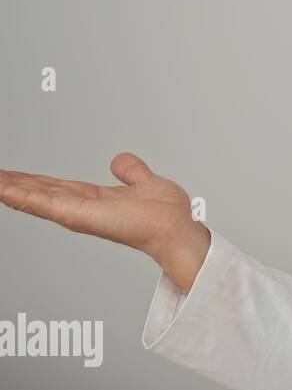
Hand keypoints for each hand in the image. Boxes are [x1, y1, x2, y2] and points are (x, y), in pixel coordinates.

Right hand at [0, 152, 210, 290]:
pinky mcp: (78, 216)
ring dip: (11, 189)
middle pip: (40, 192)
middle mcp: (83, 208)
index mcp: (95, 199)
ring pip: (36, 198)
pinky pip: (44, 204)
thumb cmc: (167, 214)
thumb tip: (119, 161)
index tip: (12, 174)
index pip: (57, 188)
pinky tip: (3, 189)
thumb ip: (131, 171)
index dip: (34, 181)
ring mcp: (78, 213)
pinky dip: (21, 196)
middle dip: (15, 184)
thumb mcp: (145, 182)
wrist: (176, 228)